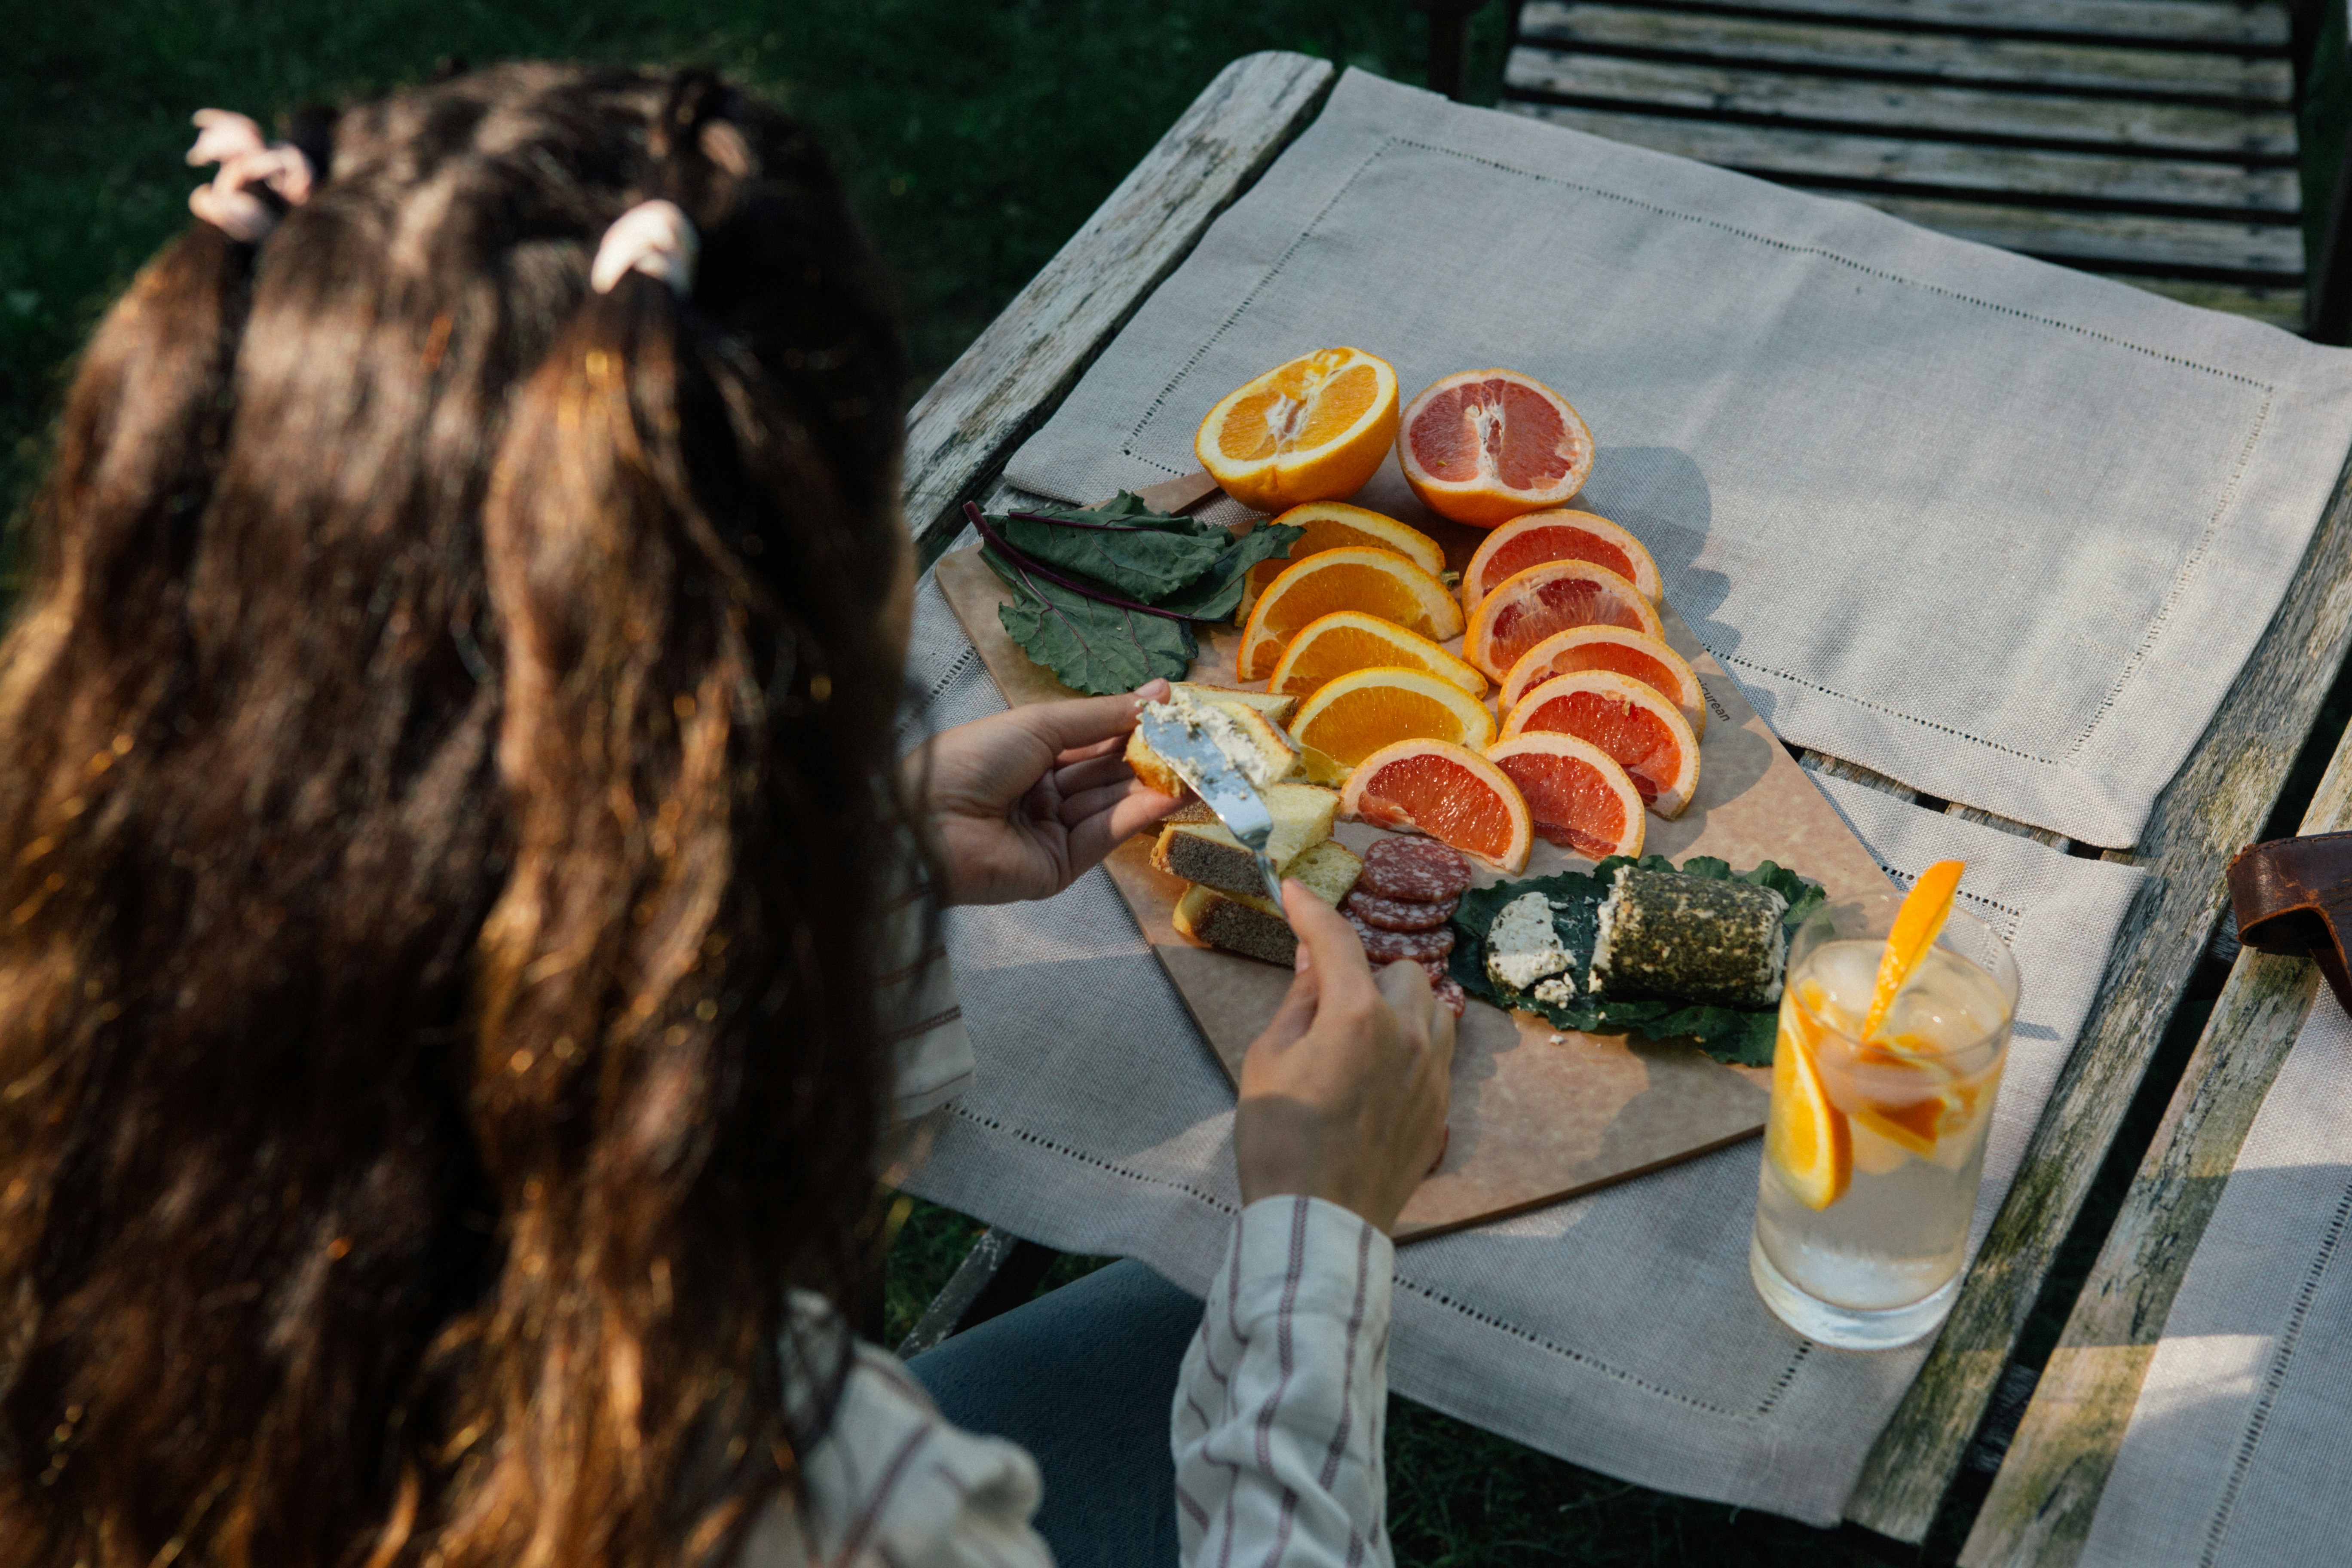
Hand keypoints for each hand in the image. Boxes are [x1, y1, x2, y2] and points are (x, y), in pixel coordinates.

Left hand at [910, 678, 1183, 905]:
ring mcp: (1052, 832)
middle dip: (1153, 754)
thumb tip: (1158, 691)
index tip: (1176, 708)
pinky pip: (1107, 833)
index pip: (1092, 739)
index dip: (1133, 724)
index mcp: (1028, 755)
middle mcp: (1042, 793)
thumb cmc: (971, 760)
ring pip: (1114, 802)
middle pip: (1108, 772)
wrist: (927, 823)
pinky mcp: (1061, 867)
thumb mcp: (1040, 724)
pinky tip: (1176, 791)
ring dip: (1158, 783)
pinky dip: (1143, 812)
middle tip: (1201, 738)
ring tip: (1204, 763)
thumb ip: (1103, 716)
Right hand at [1233, 882, 1456, 1234]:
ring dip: (1401, 1006)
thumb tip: (1315, 959)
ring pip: (1433, 1008)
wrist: (1319, 1221)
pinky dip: (1411, 1047)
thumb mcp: (1268, 1061)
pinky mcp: (1441, 1108)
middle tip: (1328, 1001)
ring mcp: (1432, 1073)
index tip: (1294, 891)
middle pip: (1401, 971)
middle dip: (1366, 974)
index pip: (1337, 940)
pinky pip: (1437, 1054)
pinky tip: (1378, 1074)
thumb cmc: (1280, 1141)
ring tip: (1362, 1033)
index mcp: (1356, 1015)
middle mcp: (1407, 1034)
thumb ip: (1299, 1002)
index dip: (1312, 909)